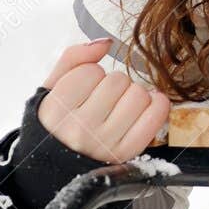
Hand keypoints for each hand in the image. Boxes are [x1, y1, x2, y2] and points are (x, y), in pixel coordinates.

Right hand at [38, 37, 170, 162]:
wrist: (55, 165)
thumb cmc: (56, 122)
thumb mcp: (51, 89)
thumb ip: (73, 58)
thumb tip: (106, 42)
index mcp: (55, 111)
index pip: (91, 71)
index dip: (91, 74)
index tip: (84, 88)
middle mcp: (79, 129)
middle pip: (118, 81)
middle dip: (113, 83)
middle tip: (103, 98)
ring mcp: (104, 144)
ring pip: (139, 95)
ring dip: (133, 94)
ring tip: (119, 105)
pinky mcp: (126, 154)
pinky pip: (155, 117)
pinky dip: (157, 105)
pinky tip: (147, 104)